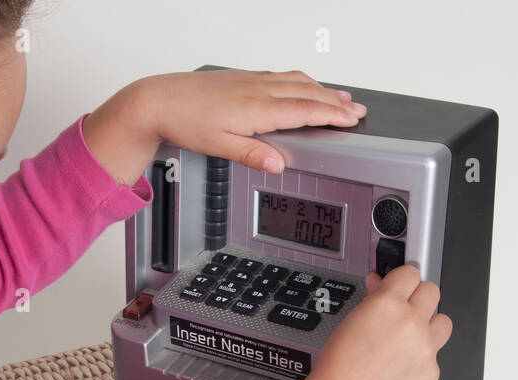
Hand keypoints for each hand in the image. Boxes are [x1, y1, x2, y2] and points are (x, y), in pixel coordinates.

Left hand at [81, 69, 365, 187]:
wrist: (160, 100)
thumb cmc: (185, 122)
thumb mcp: (218, 147)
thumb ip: (251, 154)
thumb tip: (278, 164)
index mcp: (257, 108)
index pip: (304, 111)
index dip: (332, 115)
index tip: (352, 118)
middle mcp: (258, 90)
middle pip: (307, 93)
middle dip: (335, 102)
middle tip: (358, 109)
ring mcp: (252, 81)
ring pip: (296, 81)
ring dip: (322, 89)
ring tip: (340, 97)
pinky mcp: (243, 78)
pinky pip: (282, 77)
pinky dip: (301, 82)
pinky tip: (303, 85)